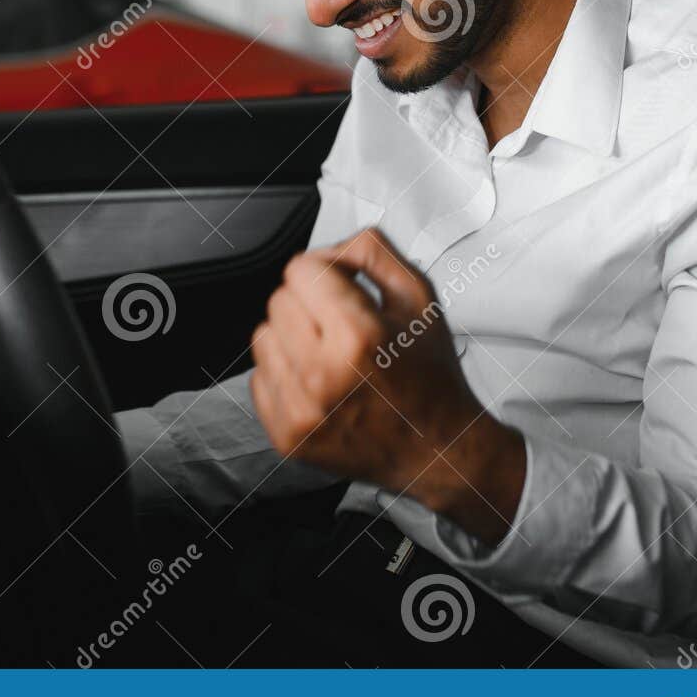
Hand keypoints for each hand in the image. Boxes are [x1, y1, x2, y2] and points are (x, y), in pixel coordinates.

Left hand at [249, 227, 526, 543]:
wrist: (436, 450)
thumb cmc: (431, 376)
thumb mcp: (420, 299)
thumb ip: (374, 254)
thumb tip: (333, 246)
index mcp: (359, 335)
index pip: (301, 269)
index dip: (325, 270)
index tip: (343, 286)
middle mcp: (324, 374)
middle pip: (279, 300)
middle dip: (308, 303)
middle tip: (341, 324)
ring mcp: (301, 410)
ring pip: (263, 337)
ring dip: (292, 337)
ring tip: (329, 354)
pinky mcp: (287, 436)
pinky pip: (260, 379)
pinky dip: (286, 375)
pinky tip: (320, 383)